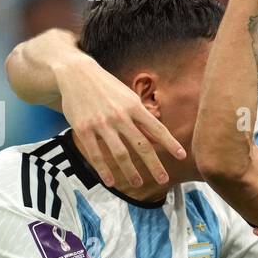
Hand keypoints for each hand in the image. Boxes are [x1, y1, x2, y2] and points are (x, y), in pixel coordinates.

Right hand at [57, 53, 183, 187]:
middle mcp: (120, 116)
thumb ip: (142, 117)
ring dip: (131, 171)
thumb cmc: (107, 87)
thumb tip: (156, 138)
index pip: (157, 128)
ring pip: (120, 153)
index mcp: (134, 106)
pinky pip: (96, 154)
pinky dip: (104, 170)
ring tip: (138, 183)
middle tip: (163, 179)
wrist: (76, 73)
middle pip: (141, 145)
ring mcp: (101, 123)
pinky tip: (111, 182)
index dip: (170, 143)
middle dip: (154, 165)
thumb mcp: (128, 97)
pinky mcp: (83, 129)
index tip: (182, 156)